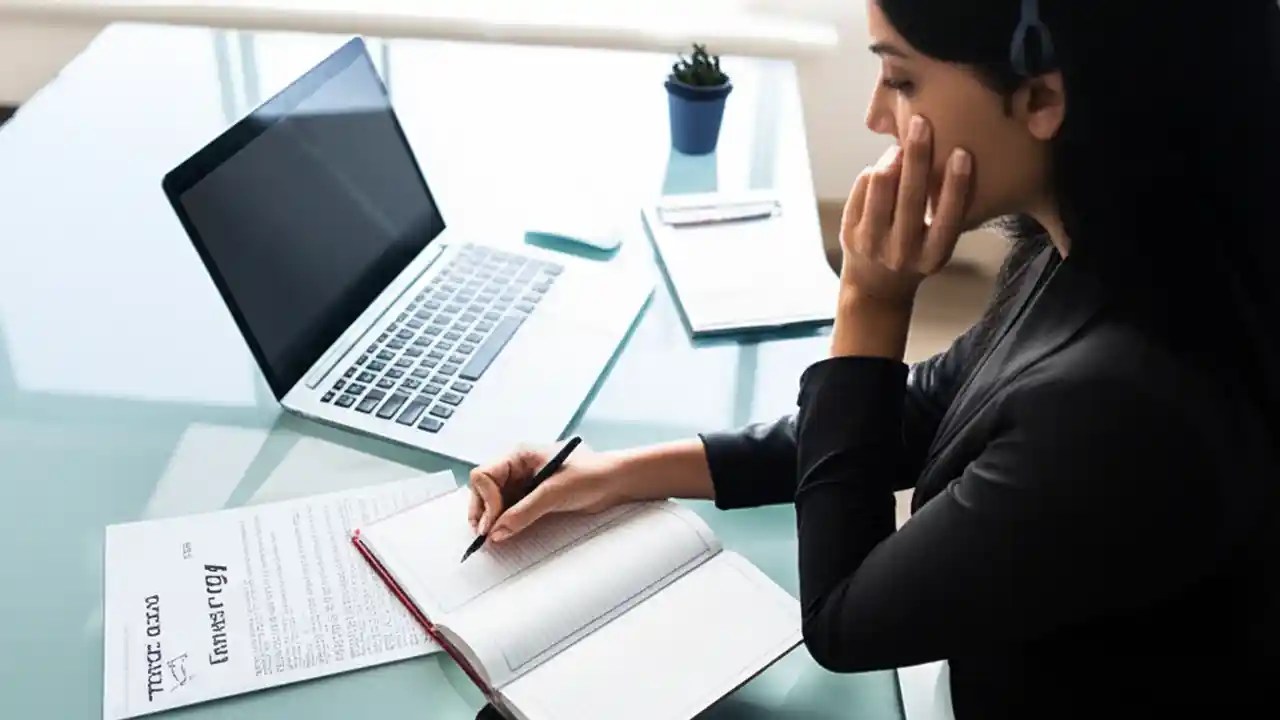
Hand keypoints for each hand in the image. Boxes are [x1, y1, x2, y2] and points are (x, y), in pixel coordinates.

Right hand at [468, 444, 624, 542]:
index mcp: (519, 455)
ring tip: (494, 537)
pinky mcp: (532, 497)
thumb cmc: (592, 474)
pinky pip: (509, 510)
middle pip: (484, 489)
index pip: (484, 475)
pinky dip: (505, 522)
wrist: (616, 481)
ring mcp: (524, 483)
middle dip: (483, 511)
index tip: (492, 523)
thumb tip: (497, 531)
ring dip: (492, 519)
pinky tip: (506, 533)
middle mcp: (517, 467)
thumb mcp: (554, 493)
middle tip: (487, 535)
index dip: (484, 500)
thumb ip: (524, 512)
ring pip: (494, 501)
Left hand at [839, 115, 971, 307]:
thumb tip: (940, 154)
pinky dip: (874, 172)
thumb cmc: (916, 254)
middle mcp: (902, 252)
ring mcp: (872, 243)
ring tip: (900, 149)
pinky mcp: (849, 233)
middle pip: (910, 195)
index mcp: (933, 255)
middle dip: (917, 155)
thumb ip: (943, 211)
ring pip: (880, 184)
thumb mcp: (937, 243)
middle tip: (921, 123)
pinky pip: (862, 187)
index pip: (947, 217)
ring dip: (892, 159)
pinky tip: (882, 173)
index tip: (961, 152)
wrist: (876, 288)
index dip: (956, 184)